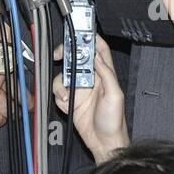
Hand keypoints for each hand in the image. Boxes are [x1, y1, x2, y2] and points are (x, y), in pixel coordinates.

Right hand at [53, 34, 127, 161]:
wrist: (103, 142)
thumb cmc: (113, 121)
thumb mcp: (115, 96)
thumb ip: (107, 74)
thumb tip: (97, 58)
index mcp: (104, 75)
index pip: (99, 51)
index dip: (91, 39)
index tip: (81, 31)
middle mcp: (91, 79)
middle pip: (76, 58)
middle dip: (66, 54)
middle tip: (58, 54)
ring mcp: (79, 89)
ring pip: (63, 75)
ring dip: (61, 83)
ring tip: (66, 96)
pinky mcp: (70, 100)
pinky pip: (58, 91)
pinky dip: (58, 96)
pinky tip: (66, 104)